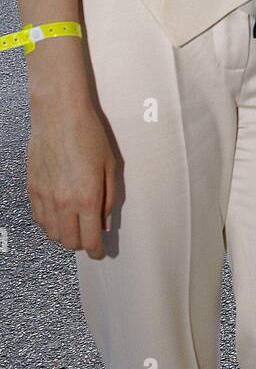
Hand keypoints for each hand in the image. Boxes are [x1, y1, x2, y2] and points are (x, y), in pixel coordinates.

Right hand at [27, 96, 117, 258]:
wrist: (59, 116)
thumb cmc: (89, 135)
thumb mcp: (110, 166)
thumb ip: (109, 198)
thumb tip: (105, 222)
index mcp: (87, 198)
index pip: (90, 240)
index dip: (96, 251)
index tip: (100, 252)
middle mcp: (64, 203)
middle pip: (70, 242)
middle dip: (82, 244)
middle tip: (89, 237)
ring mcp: (45, 197)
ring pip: (52, 233)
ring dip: (64, 235)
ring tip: (74, 226)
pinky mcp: (32, 189)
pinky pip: (39, 218)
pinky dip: (49, 223)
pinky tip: (58, 216)